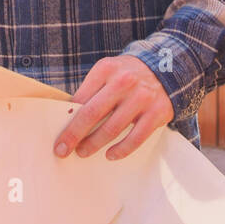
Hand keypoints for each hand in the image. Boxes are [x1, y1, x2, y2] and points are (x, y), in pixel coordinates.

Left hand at [53, 55, 173, 161]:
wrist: (166, 68)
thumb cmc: (127, 75)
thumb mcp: (108, 72)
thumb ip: (91, 90)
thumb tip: (68, 118)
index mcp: (106, 69)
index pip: (81, 98)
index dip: (67, 120)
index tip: (58, 136)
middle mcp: (124, 81)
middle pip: (92, 114)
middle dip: (74, 135)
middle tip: (62, 150)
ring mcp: (141, 97)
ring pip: (112, 129)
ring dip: (94, 144)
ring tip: (83, 152)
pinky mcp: (156, 113)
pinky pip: (135, 138)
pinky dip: (120, 150)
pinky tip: (110, 155)